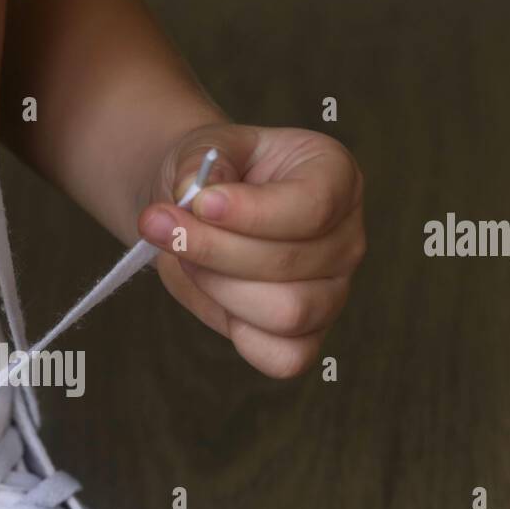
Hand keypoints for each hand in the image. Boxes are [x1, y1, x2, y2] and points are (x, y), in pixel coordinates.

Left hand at [138, 123, 365, 377]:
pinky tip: (214, 295)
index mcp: (335, 178)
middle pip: (288, 264)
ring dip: (218, 287)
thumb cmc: (212, 180)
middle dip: (212, 249)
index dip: (251, 213)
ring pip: (286, 313)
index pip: (312, 206)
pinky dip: (240, 334)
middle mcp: (347, 238)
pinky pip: (285, 357)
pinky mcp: (310, 337)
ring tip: (186, 259)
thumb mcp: (204, 150)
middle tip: (162, 226)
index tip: (200, 203)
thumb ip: (201, 166)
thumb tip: (195, 198)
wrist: (199, 213)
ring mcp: (334, 293)